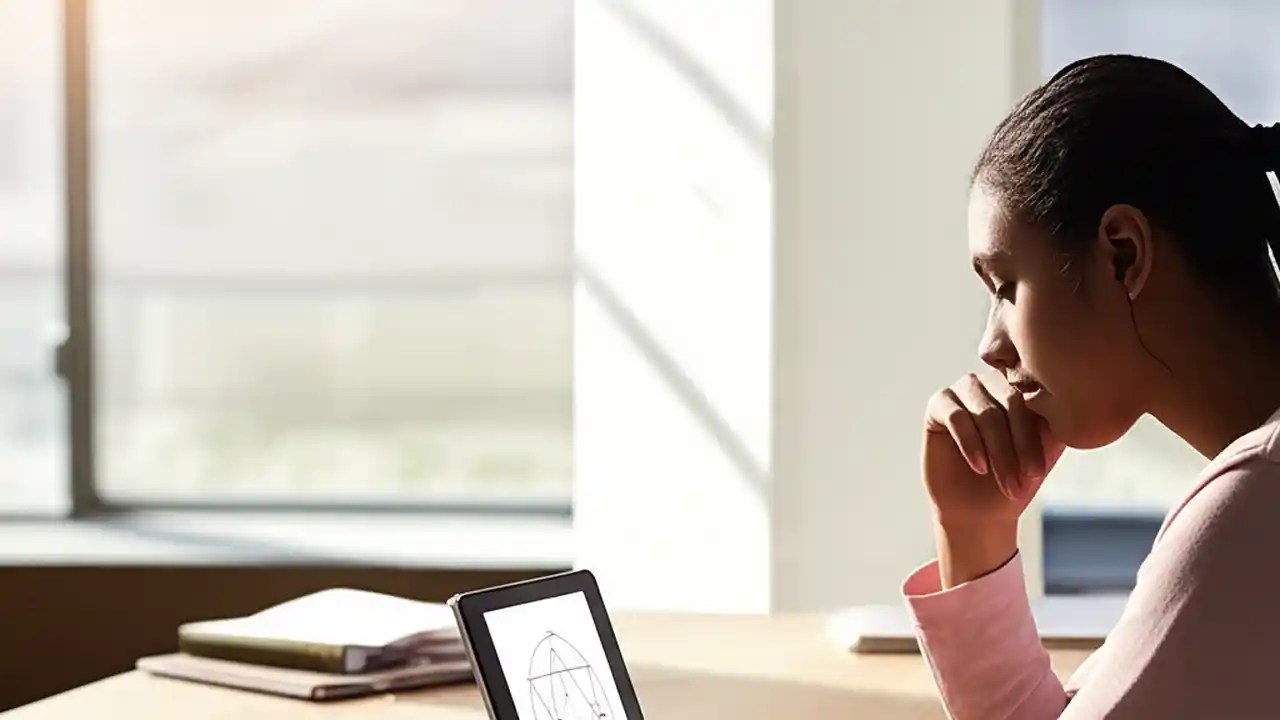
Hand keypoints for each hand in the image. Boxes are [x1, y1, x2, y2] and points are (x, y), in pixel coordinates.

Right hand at [922, 373, 1065, 529]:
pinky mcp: (938, 405)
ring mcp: (964, 390)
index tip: (1040, 472)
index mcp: (1023, 387)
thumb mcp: (1045, 450)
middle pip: (1010, 401)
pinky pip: (955, 415)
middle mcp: (994, 382)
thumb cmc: (1017, 480)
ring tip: (1007, 482)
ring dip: (999, 450)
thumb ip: (1058, 421)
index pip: (1035, 396)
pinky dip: (970, 443)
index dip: (1037, 435)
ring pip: (984, 411)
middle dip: (1020, 444)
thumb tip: (1078, 398)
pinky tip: (979, 467)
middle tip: (1029, 477)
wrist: (981, 511)